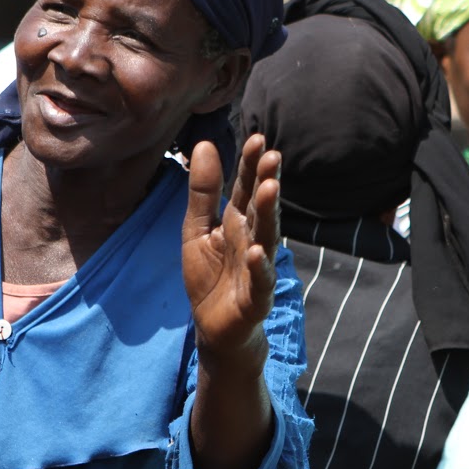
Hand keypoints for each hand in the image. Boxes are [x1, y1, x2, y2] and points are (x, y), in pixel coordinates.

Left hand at [181, 133, 280, 365]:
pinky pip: (259, 281)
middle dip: (266, 182)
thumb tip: (205, 143)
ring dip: (269, 215)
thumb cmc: (210, 278)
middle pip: (260, 208)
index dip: (251, 165)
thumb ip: (203, 192)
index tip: (258, 138)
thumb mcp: (197, 230)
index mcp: (238, 222)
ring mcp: (257, 268)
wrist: (216, 330)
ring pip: (266, 238)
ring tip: (270, 189)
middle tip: (272, 156)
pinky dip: (260, 268)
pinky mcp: (254, 299)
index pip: (247, 188)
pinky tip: (257, 252)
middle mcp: (252, 240)